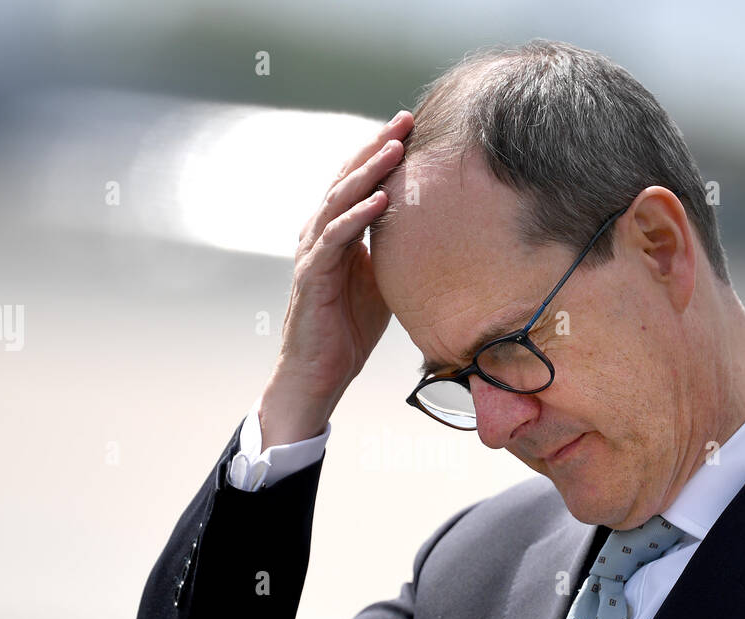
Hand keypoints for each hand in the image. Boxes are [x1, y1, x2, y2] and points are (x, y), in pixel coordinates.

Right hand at [259, 110, 411, 446]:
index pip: (358, 182)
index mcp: (336, 232)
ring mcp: (313, 252)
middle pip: (347, 179)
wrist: (320, 372)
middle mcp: (319, 234)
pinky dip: (357, 217)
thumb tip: (432, 233)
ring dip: (368, 172)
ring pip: (339, 201)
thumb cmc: (349, 329)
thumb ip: (393, 251)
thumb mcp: (380, 280)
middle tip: (404, 120)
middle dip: (376, 148)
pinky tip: (380, 199)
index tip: (410, 126)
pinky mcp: (312, 276)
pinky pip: (335, 238)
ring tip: (394, 148)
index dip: (381, 152)